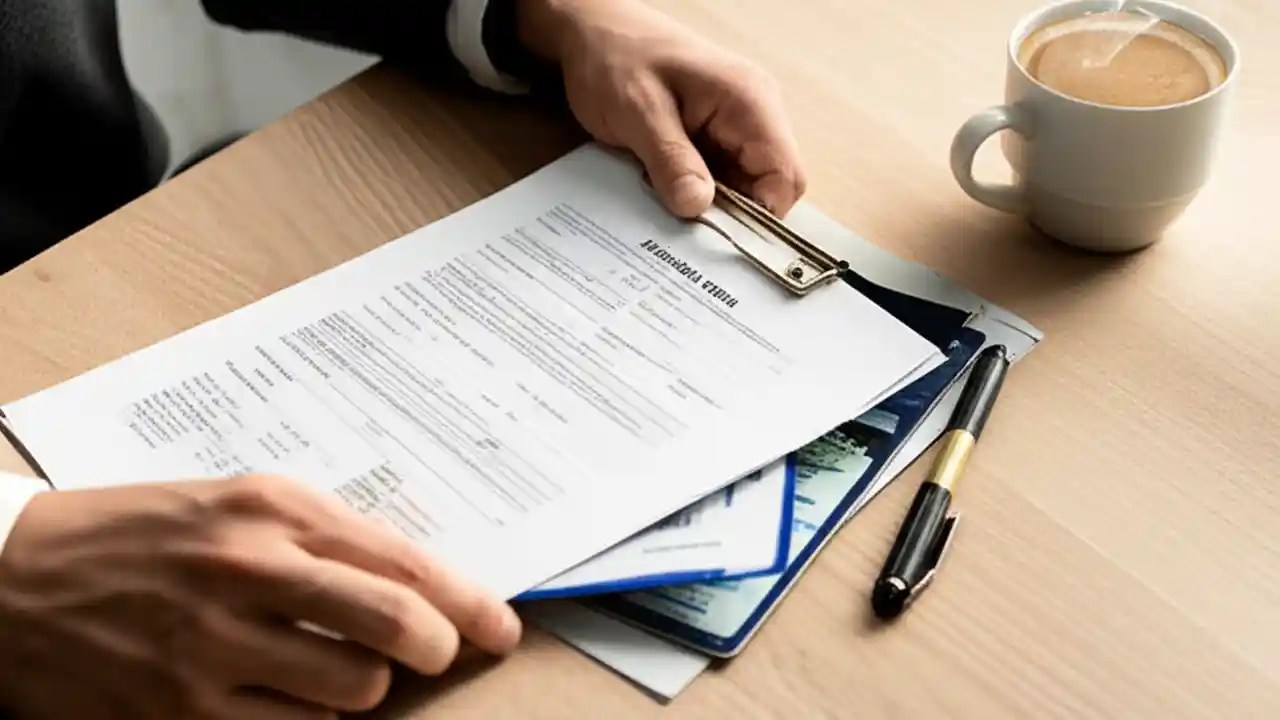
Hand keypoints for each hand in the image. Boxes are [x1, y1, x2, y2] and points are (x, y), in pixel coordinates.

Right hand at [0, 475, 519, 719]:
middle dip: (437, 647)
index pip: (403, 561)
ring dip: (362, 690)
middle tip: (436, 654)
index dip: (468, 603)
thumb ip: (326, 538)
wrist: (12, 574)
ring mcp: (214, 646)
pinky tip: (283, 700)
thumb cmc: (140, 534)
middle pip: (396, 624)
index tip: (499, 628)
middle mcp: (249, 570)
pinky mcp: (181, 712)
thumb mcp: (236, 505)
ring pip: (354, 691)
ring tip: (332, 671)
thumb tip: (416, 585)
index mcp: (273, 510)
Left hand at [520, 0, 806, 217]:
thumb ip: (670, 159)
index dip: (759, 214)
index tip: (716, 234)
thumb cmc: (617, 57)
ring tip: (667, 199)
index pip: (786, 176)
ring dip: (710, 204)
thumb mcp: (638, 112)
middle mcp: (754, 114)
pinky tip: (666, 190)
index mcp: (749, 102)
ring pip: (744, 187)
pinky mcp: (716, 137)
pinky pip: (721, 178)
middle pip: (769, 187)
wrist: (596, 32)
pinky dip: (697, 192)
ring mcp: (737, 126)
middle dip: (730, 213)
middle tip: (683, 221)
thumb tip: (698, 207)